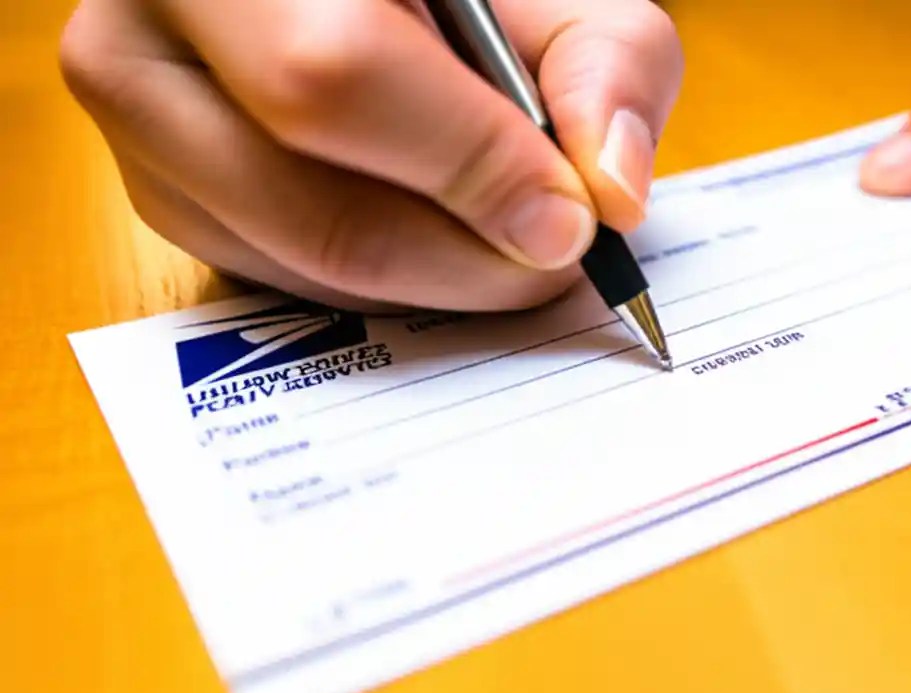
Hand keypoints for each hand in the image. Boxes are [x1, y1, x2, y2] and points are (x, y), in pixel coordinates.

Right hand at [59, 0, 682, 311]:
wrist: (366, 2)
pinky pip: (288, 286)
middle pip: (313, 207)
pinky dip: (389, 284)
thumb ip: (607, 65)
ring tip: (506, 238)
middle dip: (465, 257)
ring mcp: (141, 133)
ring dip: (437, 282)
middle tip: (553, 254)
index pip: (340, 75)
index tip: (570, 218)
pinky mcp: (164, 204)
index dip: (471, 165)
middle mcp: (145, 37)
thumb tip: (609, 194)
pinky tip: (436, 231)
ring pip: (302, 265)